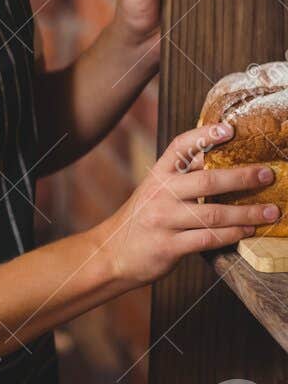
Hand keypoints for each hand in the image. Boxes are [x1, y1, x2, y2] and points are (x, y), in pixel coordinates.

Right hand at [91, 121, 280, 285]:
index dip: (204, 135)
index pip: (180, 147)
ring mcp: (163, 220)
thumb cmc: (142, 220)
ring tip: (272, 211)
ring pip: (214, 213)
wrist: (112, 254)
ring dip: (248, 212)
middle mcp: (159, 194)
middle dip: (243, 177)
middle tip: (268, 174)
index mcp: (156, 176)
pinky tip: (249, 231)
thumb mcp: (155, 193)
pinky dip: (233, 234)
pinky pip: (209, 239)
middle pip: (206, 181)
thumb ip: (182, 179)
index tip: (230, 129)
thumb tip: (223, 162)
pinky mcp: (169, 246)